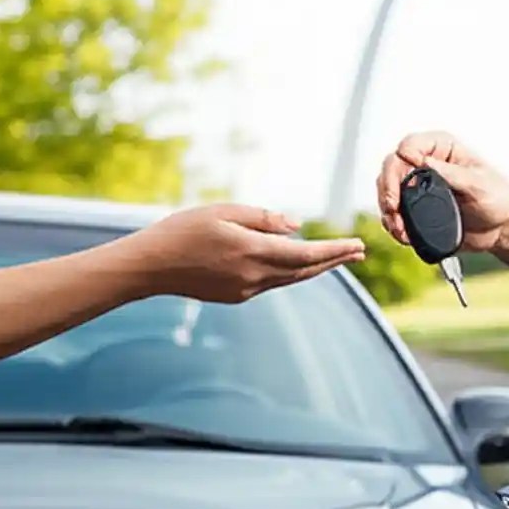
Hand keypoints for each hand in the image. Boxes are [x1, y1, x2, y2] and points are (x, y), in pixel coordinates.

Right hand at [128, 204, 364, 302]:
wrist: (150, 267)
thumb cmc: (183, 231)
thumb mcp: (223, 211)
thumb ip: (263, 219)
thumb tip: (297, 226)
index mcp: (253, 252)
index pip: (306, 254)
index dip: (335, 250)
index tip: (358, 245)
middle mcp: (254, 276)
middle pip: (305, 271)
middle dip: (334, 260)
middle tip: (359, 252)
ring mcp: (246, 290)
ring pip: (290, 279)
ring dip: (315, 268)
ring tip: (336, 257)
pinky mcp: (236, 296)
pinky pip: (272, 283)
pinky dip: (291, 273)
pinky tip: (296, 264)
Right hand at [376, 131, 508, 251]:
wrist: (501, 228)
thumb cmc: (498, 199)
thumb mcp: (479, 183)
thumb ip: (452, 173)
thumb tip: (425, 162)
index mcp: (442, 149)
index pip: (411, 144)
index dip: (404, 157)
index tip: (408, 175)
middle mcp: (426, 164)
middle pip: (392, 165)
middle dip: (388, 187)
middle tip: (393, 206)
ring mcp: (418, 186)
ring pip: (386, 189)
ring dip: (387, 208)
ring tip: (399, 226)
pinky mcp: (415, 208)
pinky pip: (393, 212)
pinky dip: (392, 223)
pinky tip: (402, 232)